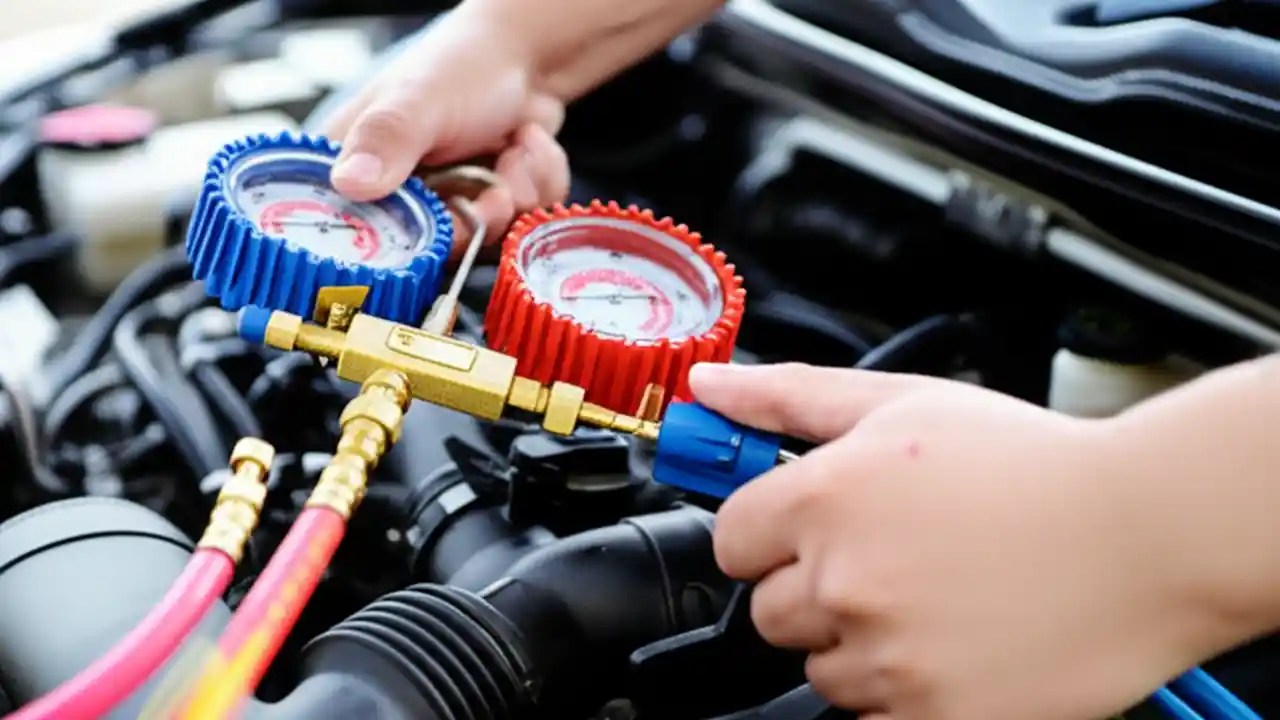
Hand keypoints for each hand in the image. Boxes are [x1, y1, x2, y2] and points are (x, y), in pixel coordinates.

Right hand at [324, 5, 570, 252]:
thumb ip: (388, 138)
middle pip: (431, 250)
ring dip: (516, 193)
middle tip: (496, 185)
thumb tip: (351, 184)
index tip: (442, 211)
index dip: (405, 239)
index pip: (358, 235)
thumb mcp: (420, 100)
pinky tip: (528, 145)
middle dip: (477, 216)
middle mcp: (399, 195)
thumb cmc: (461, 66)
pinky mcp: (491, 208)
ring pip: (485, 240)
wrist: (526, 55)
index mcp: (357, 169)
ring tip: (515, 147)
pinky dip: (538, 187)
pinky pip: (520, 226)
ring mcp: (448, 205)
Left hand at [691, 362, 1230, 719]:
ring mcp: (885, 657)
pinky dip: (901, 693)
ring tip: (936, 600)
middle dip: (814, 589)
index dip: (768, 536)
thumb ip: (786, 397)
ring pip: (821, 669)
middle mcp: (842, 581)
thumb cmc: (1031, 464)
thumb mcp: (901, 402)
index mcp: (823, 499)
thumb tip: (707, 387)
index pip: (731, 542)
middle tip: (890, 562)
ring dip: (860, 644)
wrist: (1147, 535)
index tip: (806, 534)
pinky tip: (952, 645)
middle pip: (770, 611)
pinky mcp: (930, 717)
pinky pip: (870, 718)